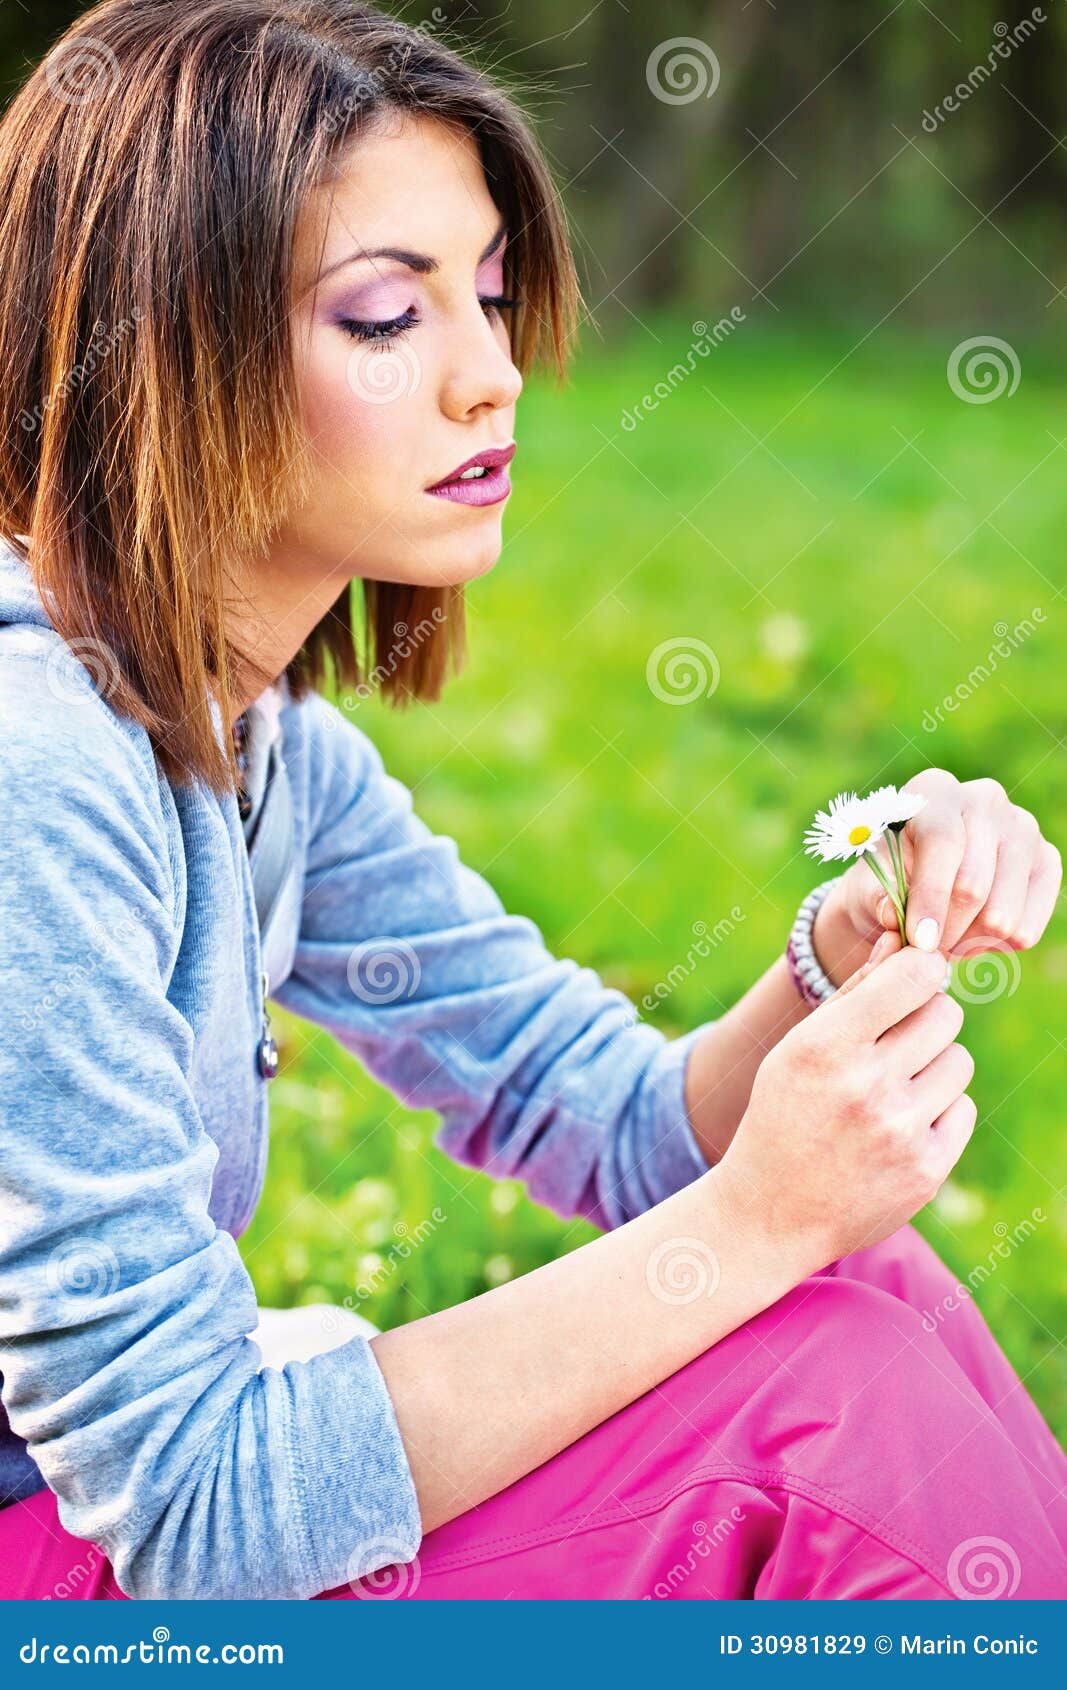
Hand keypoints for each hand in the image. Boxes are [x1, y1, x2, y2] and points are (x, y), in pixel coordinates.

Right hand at [718, 934, 974, 1270]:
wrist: (771, 1213)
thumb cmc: (783, 1115)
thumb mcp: (798, 1048)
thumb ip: (853, 992)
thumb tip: (901, 939)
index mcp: (826, 1046)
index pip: (916, 976)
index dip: (922, 970)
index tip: (913, 980)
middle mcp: (866, 1086)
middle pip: (945, 1014)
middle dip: (927, 1017)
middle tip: (898, 1039)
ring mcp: (900, 1131)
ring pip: (959, 1060)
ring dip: (934, 1066)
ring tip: (894, 1087)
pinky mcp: (926, 1170)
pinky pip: (963, 1109)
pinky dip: (938, 1111)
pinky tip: (900, 1125)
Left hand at [816, 769, 1060, 972]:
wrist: (918, 884)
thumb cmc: (884, 879)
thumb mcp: (865, 884)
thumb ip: (873, 897)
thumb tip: (891, 913)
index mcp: (934, 790)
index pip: (943, 841)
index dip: (930, 896)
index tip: (920, 941)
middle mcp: (985, 798)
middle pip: (974, 884)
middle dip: (944, 931)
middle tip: (923, 949)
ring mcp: (1023, 829)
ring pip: (1003, 914)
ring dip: (967, 944)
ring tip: (944, 942)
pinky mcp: (1047, 862)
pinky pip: (1026, 929)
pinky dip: (995, 947)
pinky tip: (971, 935)